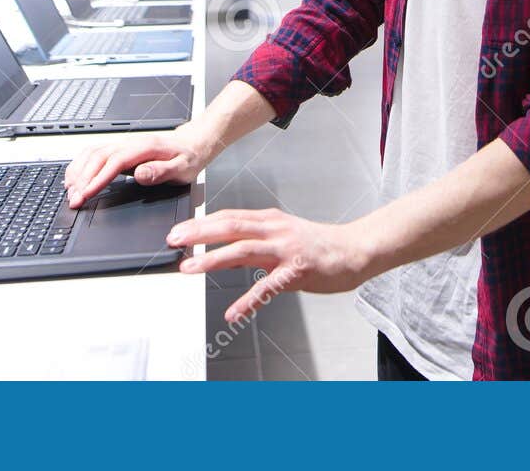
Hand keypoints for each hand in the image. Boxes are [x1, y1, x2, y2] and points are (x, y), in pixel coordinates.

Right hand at [64, 124, 213, 207]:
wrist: (193, 144)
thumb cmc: (188, 157)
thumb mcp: (182, 168)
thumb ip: (161, 171)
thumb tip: (140, 174)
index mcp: (145, 147)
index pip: (115, 161)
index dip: (98, 177)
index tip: (86, 193)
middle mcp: (130, 144)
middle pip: (98, 157)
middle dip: (82, 179)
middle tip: (74, 200)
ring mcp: (123, 146)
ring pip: (92, 154)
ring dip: (78, 172)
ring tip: (70, 192)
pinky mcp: (119, 151)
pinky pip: (94, 154)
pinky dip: (80, 165)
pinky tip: (74, 178)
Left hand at [170, 207, 377, 322]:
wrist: (354, 250)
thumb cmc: (319, 245)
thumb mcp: (283, 236)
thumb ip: (255, 242)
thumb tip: (224, 252)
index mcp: (270, 220)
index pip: (229, 217)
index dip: (201, 223)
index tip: (179, 231)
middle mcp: (275, 230)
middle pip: (231, 226)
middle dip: (199, 233)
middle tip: (174, 240)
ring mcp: (286, 249)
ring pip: (243, 249)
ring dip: (213, 259)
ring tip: (190, 268)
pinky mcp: (297, 271)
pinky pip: (268, 287)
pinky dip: (248, 301)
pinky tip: (233, 313)